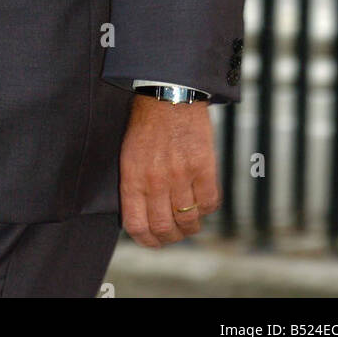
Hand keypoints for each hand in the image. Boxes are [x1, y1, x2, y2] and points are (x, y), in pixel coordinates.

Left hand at [119, 94, 219, 247]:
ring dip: (190, 227)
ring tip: (189, 221)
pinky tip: (201, 200)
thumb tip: (142, 217)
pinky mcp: (203, 167)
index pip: (137, 225)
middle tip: (174, 234)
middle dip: (170, 238)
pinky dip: (206, 208)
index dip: (146, 241)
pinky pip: (209, 203)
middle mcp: (155, 180)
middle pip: (164, 228)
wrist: (168, 94)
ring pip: (188, 220)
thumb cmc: (146, 125)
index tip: (153, 241)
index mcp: (133, 177)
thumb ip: (134, 186)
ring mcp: (180, 175)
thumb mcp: (128, 155)